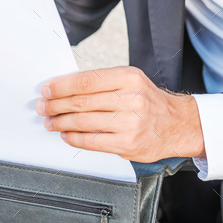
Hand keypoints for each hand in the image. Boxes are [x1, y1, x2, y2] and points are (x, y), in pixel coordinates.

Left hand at [35, 66, 205, 161]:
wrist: (177, 125)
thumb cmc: (150, 102)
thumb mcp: (132, 82)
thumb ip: (103, 83)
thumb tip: (67, 87)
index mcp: (129, 78)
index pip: (86, 80)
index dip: (62, 86)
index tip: (47, 89)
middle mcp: (130, 99)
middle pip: (81, 101)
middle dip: (56, 104)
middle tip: (44, 106)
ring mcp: (129, 123)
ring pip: (83, 121)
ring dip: (60, 122)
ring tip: (51, 121)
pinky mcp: (127, 144)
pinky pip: (91, 141)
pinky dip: (73, 138)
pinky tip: (66, 134)